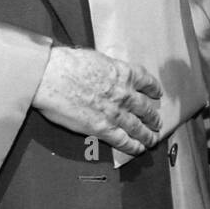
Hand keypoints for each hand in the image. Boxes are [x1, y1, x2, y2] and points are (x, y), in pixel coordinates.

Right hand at [31, 45, 163, 155]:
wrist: (52, 76)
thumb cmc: (67, 63)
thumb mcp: (96, 58)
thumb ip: (107, 69)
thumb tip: (107, 73)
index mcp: (122, 73)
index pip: (145, 81)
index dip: (153, 89)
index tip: (156, 93)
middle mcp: (124, 94)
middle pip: (145, 108)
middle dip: (153, 117)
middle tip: (157, 123)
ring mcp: (115, 113)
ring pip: (138, 127)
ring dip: (147, 135)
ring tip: (152, 140)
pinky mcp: (103, 129)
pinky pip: (124, 141)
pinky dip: (133, 146)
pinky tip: (138, 149)